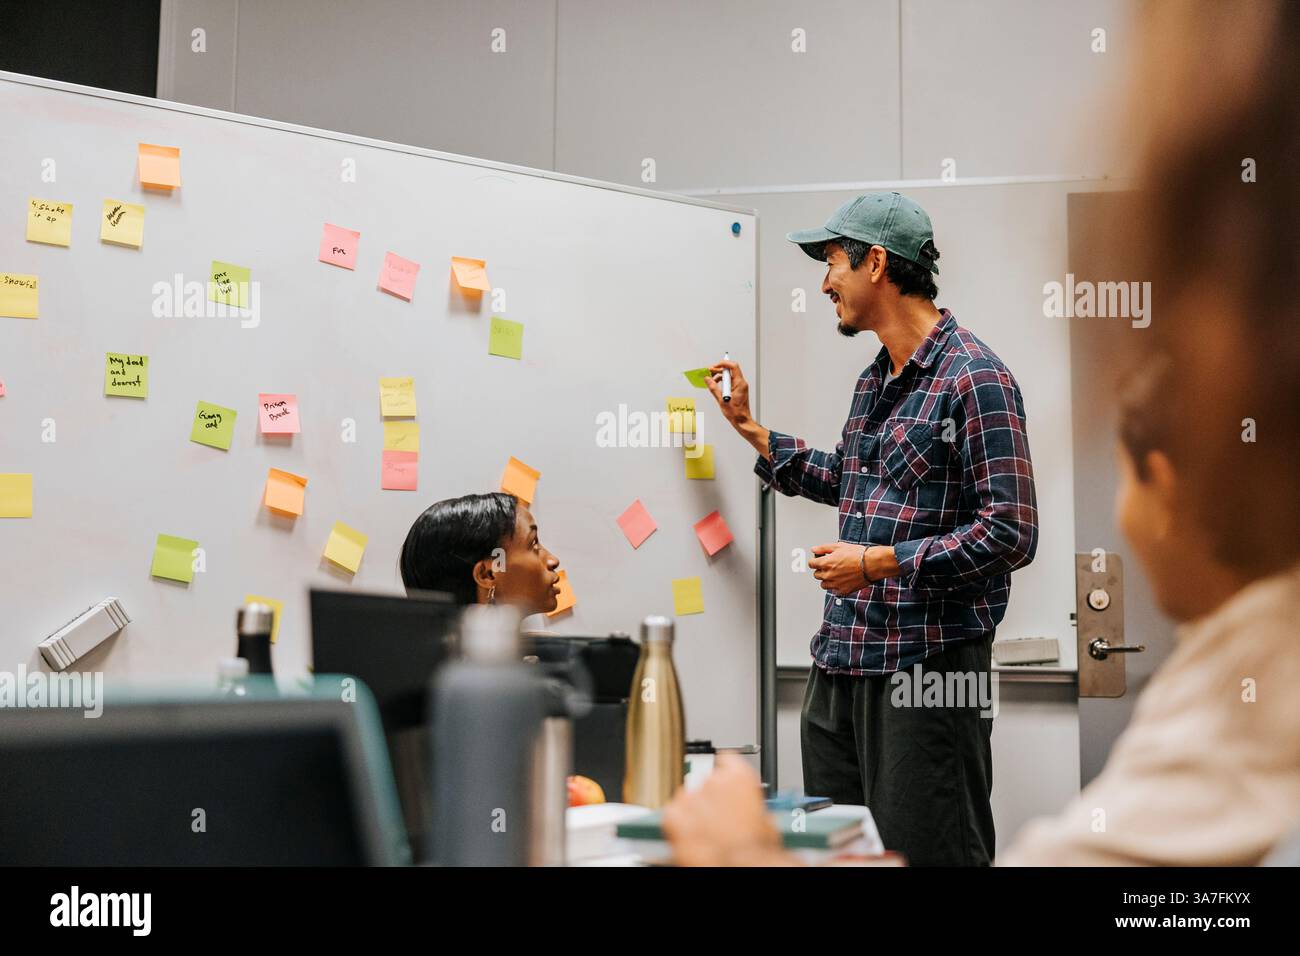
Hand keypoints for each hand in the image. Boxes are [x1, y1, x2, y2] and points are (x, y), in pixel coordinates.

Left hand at [662, 754, 789, 866]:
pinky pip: (672, 813)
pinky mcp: (673, 814)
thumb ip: (754, 806)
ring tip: (704, 831)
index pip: (726, 758)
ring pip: (686, 797)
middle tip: (716, 819)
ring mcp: (690, 796)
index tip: (723, 781)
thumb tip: (754, 814)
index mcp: (739, 777)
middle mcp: (713, 780)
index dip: (724, 771)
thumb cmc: (755, 848)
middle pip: (705, 781)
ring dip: (693, 811)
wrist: (738, 863)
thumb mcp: (768, 822)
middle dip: (708, 799)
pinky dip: (678, 824)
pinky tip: (690, 835)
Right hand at [705, 359, 770, 457]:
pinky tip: (716, 386)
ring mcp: (740, 386)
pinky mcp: (738, 390)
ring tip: (711, 380)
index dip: (723, 364)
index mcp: (740, 384)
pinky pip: (730, 382)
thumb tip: (708, 379)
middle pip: (730, 370)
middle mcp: (741, 383)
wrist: (742, 421)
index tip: (715, 366)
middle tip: (710, 372)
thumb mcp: (721, 400)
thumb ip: (713, 388)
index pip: (733, 367)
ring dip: (720, 376)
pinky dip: (723, 382)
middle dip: (719, 370)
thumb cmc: (736, 413)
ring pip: (730, 376)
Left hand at [809, 542, 900, 592]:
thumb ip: (823, 548)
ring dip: (827, 579)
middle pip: (816, 575)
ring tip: (836, 573)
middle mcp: (828, 575)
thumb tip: (813, 550)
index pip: (811, 564)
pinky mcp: (843, 591)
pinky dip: (836, 586)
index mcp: (826, 563)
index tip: (819, 560)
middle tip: (830, 565)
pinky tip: (843, 579)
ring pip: (823, 584)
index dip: (815, 561)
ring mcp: (835, 584)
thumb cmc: (857, 554)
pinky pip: (834, 590)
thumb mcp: (839, 546)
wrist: (872, 564)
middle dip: (821, 570)